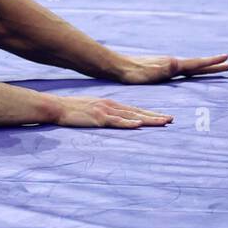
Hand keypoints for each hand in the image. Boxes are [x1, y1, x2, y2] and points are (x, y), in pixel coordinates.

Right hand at [53, 95, 172, 127]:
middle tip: (171, 119)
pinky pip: (116, 121)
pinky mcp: (98, 118)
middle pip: (137, 111)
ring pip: (131, 116)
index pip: (134, 109)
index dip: (150, 113)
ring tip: (163, 122)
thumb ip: (103, 113)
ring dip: (148, 119)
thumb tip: (112, 119)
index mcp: (109, 103)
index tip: (163, 116)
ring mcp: (105, 111)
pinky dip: (128, 123)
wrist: (56, 106)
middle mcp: (110, 105)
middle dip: (155, 116)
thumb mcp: (90, 108)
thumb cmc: (71, 109)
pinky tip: (138, 124)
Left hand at [111, 54, 227, 84]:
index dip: (212, 63)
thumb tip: (176, 64)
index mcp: (172, 65)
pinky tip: (189, 71)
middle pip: (197, 65)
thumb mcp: (150, 72)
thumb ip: (164, 68)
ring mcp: (166, 65)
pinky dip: (191, 69)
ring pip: (190, 66)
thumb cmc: (133, 73)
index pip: (197, 64)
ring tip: (215, 66)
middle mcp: (171, 63)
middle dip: (213, 65)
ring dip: (203, 66)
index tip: (227, 59)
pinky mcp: (160, 68)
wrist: (118, 68)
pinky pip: (181, 69)